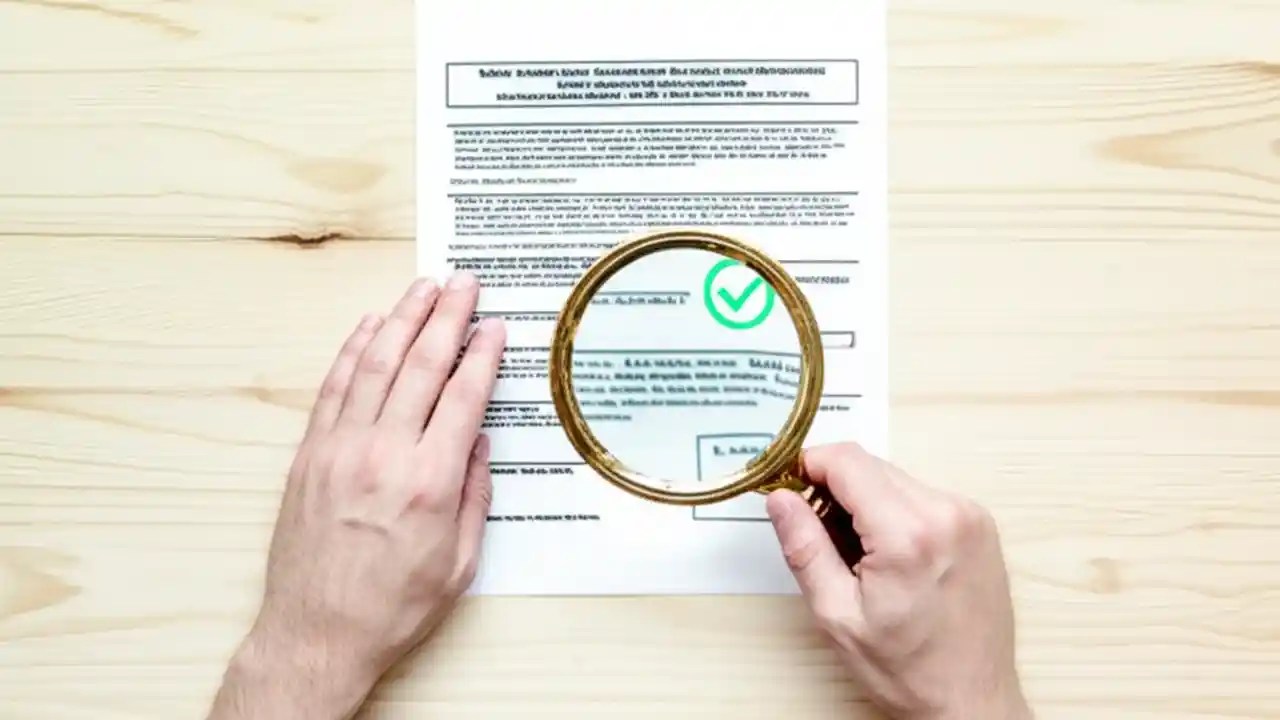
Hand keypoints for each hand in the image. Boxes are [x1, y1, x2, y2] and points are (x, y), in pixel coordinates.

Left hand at [208, 273, 506, 719]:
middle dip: (447, 317)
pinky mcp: (309, 456)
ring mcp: (340, 450)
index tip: (495, 326)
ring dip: (401, 319)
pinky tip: (370, 327)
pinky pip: (334, 388)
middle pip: (421, 366)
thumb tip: (479, 443)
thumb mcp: (459, 564)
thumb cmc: (392, 608)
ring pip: (375, 365)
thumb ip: (474, 496)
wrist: (317, 634)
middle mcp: (384, 454)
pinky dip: (353, 351)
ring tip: (422, 289)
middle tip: (464, 284)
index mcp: (430, 482)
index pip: (463, 397)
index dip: (482, 355)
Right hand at [766, 443, 1030, 719]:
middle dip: (833, 487)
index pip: (846, 461)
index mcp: (909, 535)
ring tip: (857, 554)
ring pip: (894, 478)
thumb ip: (805, 548)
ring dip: (865, 499)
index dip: (807, 466)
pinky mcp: (979, 523)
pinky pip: (921, 495)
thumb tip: (780, 499)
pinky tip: (888, 555)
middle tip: (817, 531)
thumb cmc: (910, 671)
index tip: (787, 487)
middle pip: (870, 465)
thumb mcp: (837, 615)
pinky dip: (894, 511)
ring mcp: (970, 515)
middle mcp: (947, 513)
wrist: (972, 701)